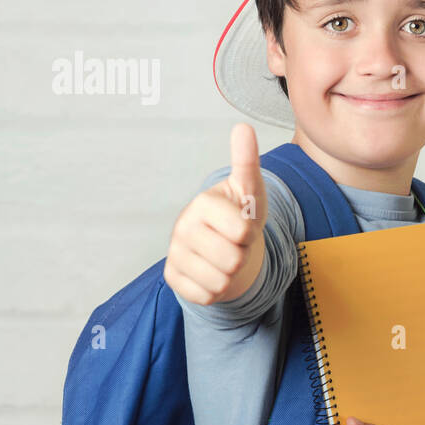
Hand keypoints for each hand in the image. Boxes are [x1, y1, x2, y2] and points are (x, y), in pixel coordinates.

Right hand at [164, 122, 268, 304]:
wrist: (225, 245)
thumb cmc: (241, 214)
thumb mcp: (250, 190)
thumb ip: (247, 161)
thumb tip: (243, 127)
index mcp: (203, 203)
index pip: (243, 232)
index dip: (251, 233)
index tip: (243, 224)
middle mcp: (183, 227)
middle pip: (234, 260)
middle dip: (242, 256)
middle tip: (234, 244)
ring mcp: (175, 253)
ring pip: (221, 281)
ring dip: (230, 275)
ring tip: (224, 257)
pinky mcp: (172, 278)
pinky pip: (206, 296)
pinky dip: (215, 290)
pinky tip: (211, 272)